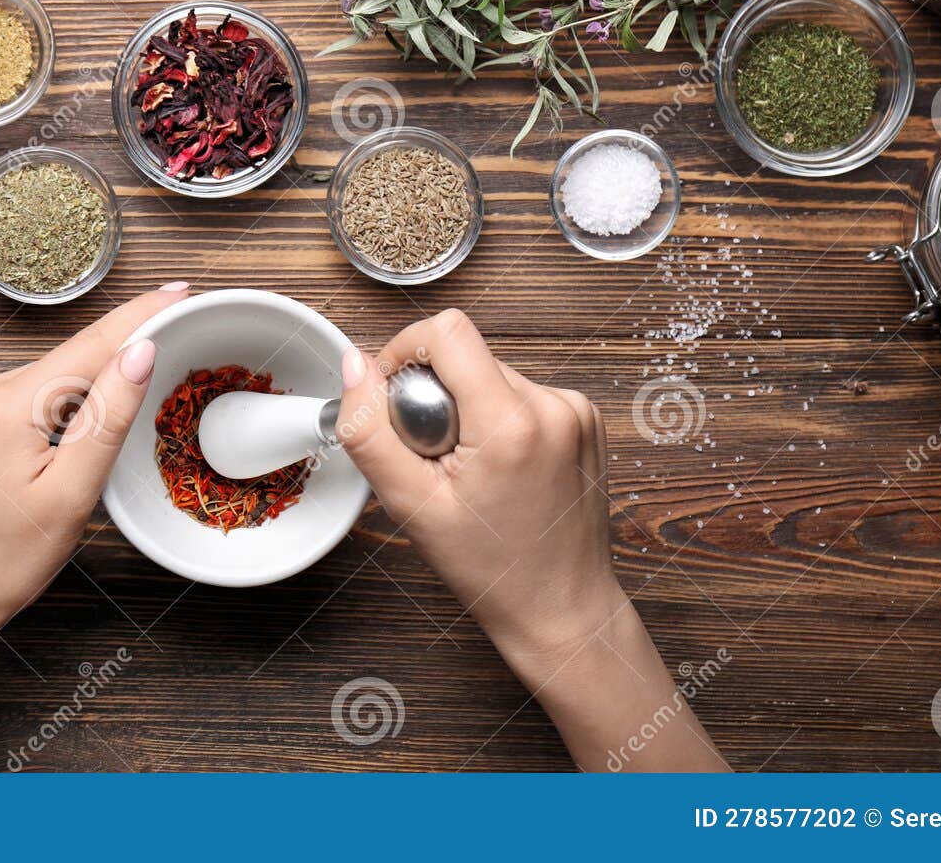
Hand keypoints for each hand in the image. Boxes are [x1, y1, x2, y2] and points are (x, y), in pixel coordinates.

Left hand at [0, 284, 186, 770]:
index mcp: (6, 405)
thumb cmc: (2, 565)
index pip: (90, 344)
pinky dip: (49, 405)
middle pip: (65, 360)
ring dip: (82, 384)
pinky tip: (69, 426)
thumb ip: (108, 417)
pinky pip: (15, 401)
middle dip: (116, 351)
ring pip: (41, 381)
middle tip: (170, 330)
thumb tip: (139, 351)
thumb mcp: (71, 495)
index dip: (141, 314)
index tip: (180, 288)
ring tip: (127, 386)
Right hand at [337, 310, 725, 771]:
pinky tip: (499, 469)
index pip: (447, 331)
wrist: (561, 609)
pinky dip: (498, 419)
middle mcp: (554, 406)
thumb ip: (370, 430)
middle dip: (436, 396)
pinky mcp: (586, 418)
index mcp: (512, 423)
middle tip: (436, 459)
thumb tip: (354, 364)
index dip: (406, 354)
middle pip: (467, 355)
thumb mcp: (412, 505)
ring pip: (492, 373)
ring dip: (467, 408)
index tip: (397, 403)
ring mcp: (576, 410)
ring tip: (469, 470)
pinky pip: (521, 393)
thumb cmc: (492, 570)